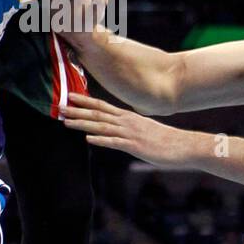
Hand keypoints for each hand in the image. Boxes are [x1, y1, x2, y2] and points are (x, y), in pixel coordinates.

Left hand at [60, 92, 194, 166]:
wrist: (184, 146)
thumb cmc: (165, 140)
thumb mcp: (143, 129)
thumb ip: (128, 128)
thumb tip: (115, 129)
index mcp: (128, 117)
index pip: (102, 106)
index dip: (85, 101)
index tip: (69, 97)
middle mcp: (127, 122)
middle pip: (97, 114)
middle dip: (77, 111)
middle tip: (59, 107)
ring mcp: (131, 133)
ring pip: (102, 126)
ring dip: (83, 124)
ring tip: (66, 122)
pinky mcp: (136, 146)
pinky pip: (116, 142)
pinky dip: (101, 140)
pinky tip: (88, 139)